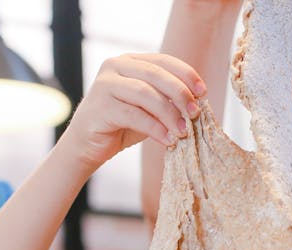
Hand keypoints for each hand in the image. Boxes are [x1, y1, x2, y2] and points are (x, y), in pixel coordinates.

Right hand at [60, 53, 205, 173]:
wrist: (88, 145)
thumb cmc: (121, 125)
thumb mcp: (149, 108)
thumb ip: (166, 100)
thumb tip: (197, 102)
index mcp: (129, 61)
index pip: (163, 60)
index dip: (186, 74)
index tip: (203, 92)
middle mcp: (114, 66)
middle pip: (155, 74)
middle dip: (180, 93)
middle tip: (195, 113)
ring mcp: (105, 84)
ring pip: (145, 94)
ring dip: (169, 114)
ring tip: (183, 132)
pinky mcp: (100, 106)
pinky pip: (134, 115)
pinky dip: (155, 128)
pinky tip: (167, 140)